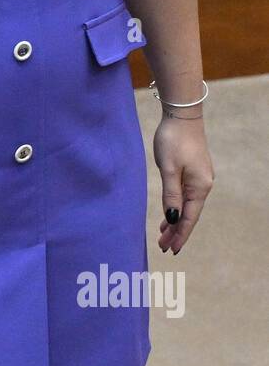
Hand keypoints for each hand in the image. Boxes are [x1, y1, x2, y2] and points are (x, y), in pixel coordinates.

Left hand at [153, 116, 213, 253]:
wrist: (182, 115)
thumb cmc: (173, 141)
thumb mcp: (169, 169)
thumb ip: (171, 195)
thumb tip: (173, 218)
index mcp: (199, 187)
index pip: (189, 218)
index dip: (180, 235)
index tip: (171, 250)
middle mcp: (203, 185)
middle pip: (189, 215)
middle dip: (176, 231)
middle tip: (163, 247)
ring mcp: (199, 179)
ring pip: (187, 206)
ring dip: (175, 221)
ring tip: (163, 235)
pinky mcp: (193, 172)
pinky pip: (185, 197)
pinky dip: (176, 208)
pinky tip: (169, 215)